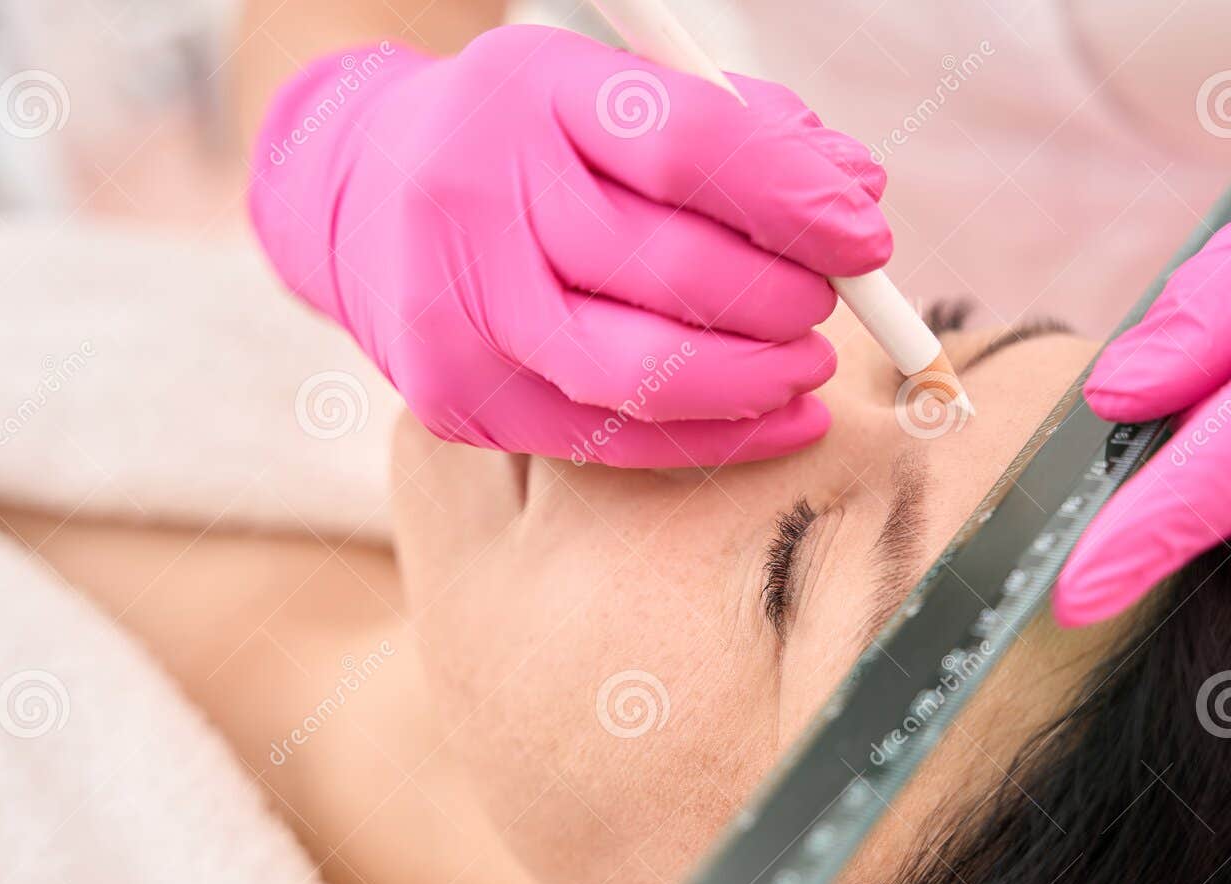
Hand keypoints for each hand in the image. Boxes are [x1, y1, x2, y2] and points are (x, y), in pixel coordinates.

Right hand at [248, 25, 891, 465]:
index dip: (793, 199)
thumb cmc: (525, 144)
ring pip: (642, 372)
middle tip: (829, 302)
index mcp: (530, 96)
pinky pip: (613, 440)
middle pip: (669, 268)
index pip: (686, 148)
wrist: (365, 204)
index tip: (865, 237)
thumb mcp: (614, 98)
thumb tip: (855, 193)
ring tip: (807, 363)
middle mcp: (479, 199)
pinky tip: (778, 420)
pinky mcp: (459, 399)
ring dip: (754, 378)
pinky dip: (713, 438)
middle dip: (782, 297)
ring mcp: (461, 311)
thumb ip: (739, 131)